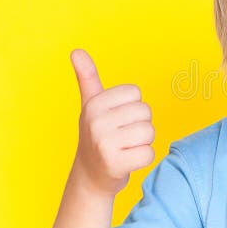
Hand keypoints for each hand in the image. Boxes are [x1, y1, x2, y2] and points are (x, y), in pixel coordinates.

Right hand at [70, 49, 155, 197]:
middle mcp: (96, 122)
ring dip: (143, 142)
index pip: (135, 93)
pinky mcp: (115, 164)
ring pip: (149, 132)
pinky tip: (128, 161)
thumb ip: (87, 78)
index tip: (117, 119)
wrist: (90, 177)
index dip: (132, 107)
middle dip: (140, 125)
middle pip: (145, 112)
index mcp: (93, 104)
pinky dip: (143, 159)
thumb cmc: (97, 136)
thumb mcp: (90, 105)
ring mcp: (104, 144)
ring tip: (125, 148)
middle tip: (122, 137)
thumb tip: (77, 51)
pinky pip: (149, 154)